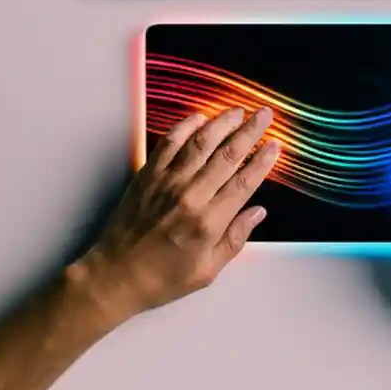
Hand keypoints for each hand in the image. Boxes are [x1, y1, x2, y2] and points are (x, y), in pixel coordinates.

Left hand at [72, 108, 280, 321]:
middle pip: (227, 155)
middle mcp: (189, 197)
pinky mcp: (148, 176)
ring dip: (222, 123)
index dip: (262, 161)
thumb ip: (235, 239)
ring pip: (200, 142)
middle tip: (264, 115)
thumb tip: (258, 212)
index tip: (275, 146)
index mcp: (208, 223)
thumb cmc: (161, 278)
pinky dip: (186, 126)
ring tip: (238, 111)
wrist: (115, 275)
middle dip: (250, 132)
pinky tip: (200, 118)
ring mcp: (166, 183)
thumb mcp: (207, 270)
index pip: (244, 183)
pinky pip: (169, 143)